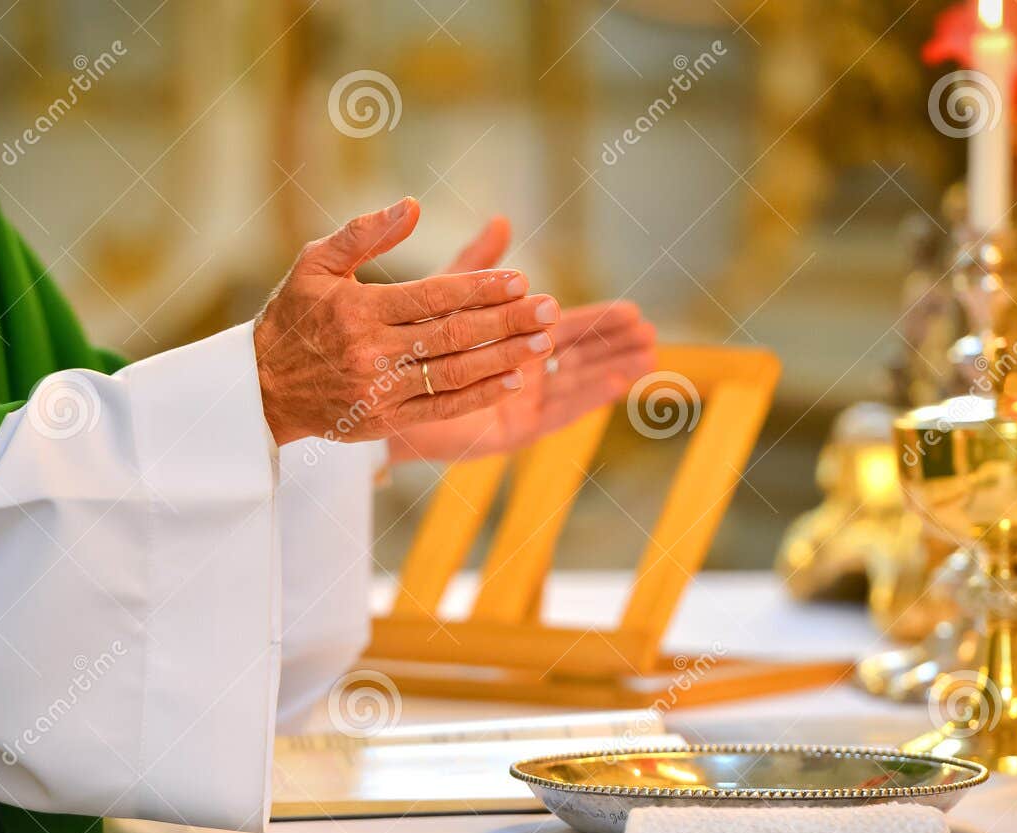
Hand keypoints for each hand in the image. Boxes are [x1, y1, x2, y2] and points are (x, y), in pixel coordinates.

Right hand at [253, 198, 556, 445]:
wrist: (261, 388)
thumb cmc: (292, 317)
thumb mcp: (315, 263)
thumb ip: (365, 232)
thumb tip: (414, 206)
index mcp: (358, 309)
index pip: (433, 296)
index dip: (480, 288)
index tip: (520, 280)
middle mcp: (371, 351)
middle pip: (453, 335)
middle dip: (507, 321)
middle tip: (549, 309)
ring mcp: (379, 390)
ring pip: (454, 373)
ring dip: (504, 358)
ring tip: (544, 343)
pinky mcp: (384, 421)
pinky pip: (441, 409)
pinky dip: (479, 396)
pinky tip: (512, 382)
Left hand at [386, 217, 656, 463]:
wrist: (366, 389)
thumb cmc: (399, 340)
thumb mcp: (443, 295)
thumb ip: (476, 264)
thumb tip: (503, 220)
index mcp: (510, 343)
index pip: (563, 328)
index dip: (598, 320)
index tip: (632, 309)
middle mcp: (519, 375)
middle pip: (578, 356)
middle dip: (614, 344)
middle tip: (650, 330)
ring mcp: (517, 404)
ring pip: (574, 383)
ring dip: (611, 369)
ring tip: (648, 356)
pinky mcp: (510, 430)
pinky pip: (556, 412)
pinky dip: (588, 397)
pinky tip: (619, 384)